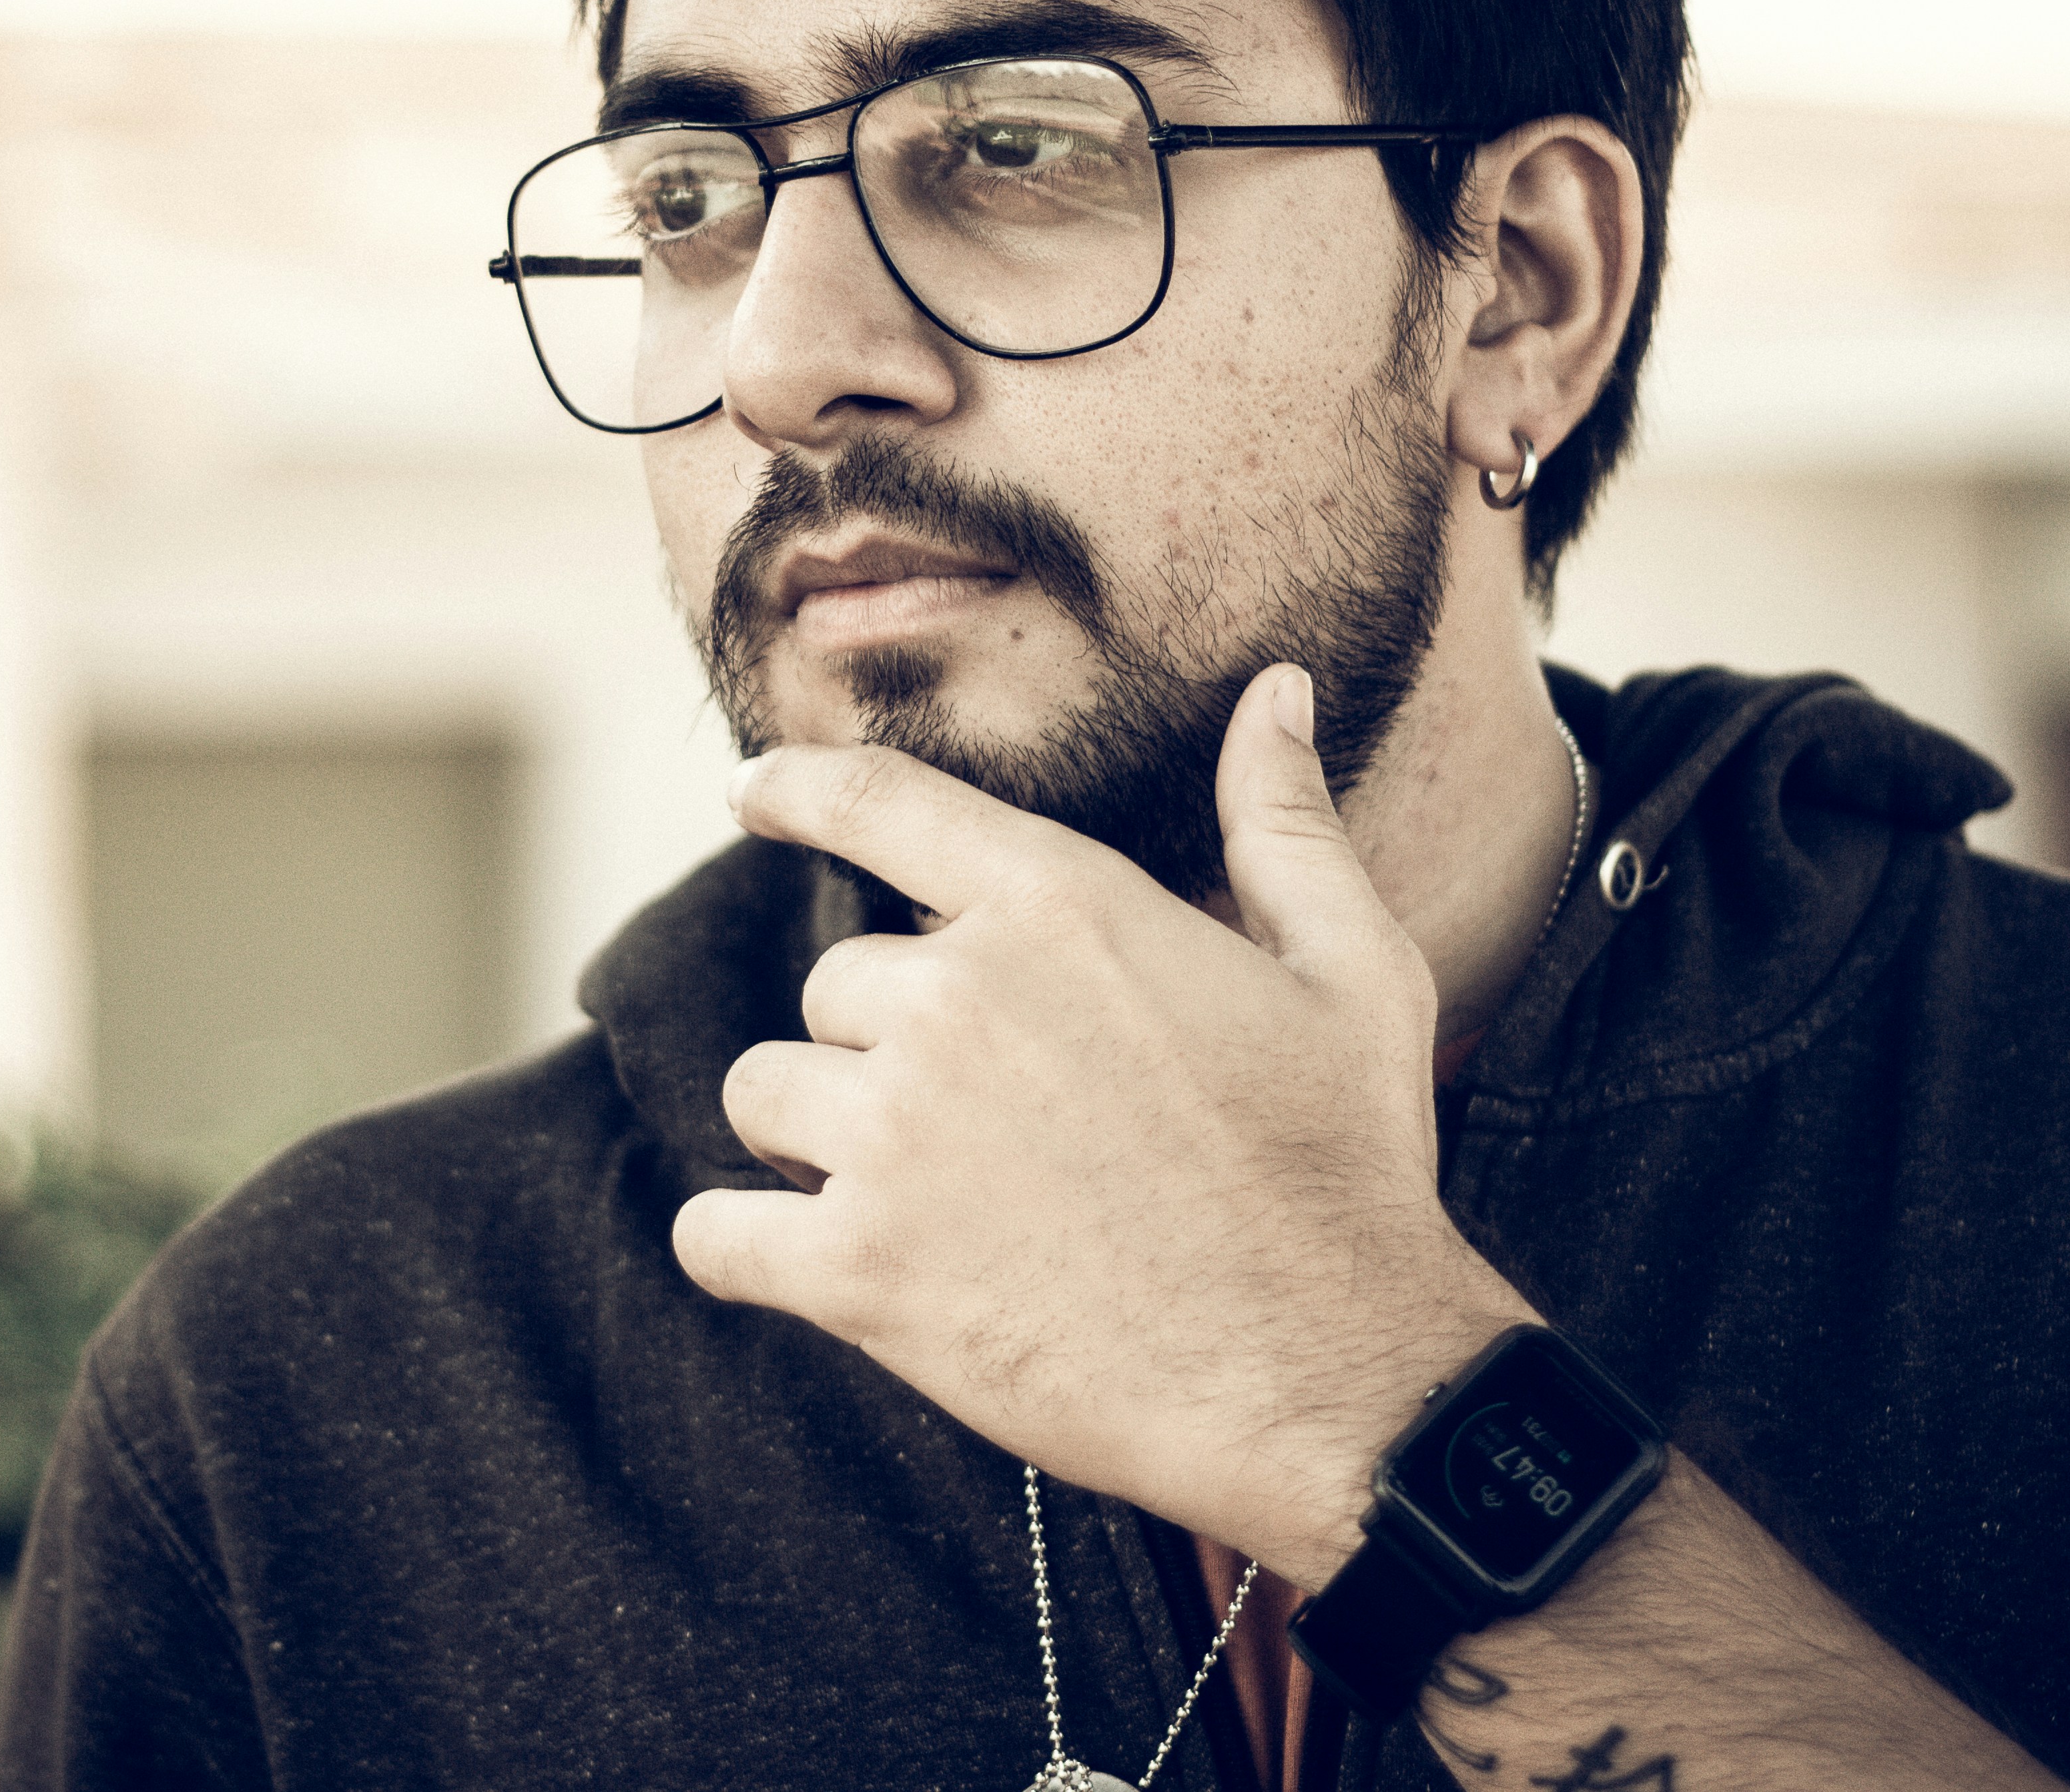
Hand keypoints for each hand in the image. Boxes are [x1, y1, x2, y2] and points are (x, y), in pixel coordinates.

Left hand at [670, 663, 1532, 1582]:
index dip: (798, 788)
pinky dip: (738, 1248)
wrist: (1334, 1379)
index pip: (882, 805)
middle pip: (832, 988)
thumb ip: (1285, 821)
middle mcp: (956, 999)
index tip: (747, 792)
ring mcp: (895, 1136)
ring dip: (813, 1141)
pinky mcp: (859, 1270)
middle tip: (989, 1132)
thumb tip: (1278, 690)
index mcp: (1061, 908)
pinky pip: (717, 1234)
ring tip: (916, 1198)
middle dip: (883, 1049)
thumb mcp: (1352, 971)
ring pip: (764, 1094)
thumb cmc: (1347, 1172)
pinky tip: (793, 1264)